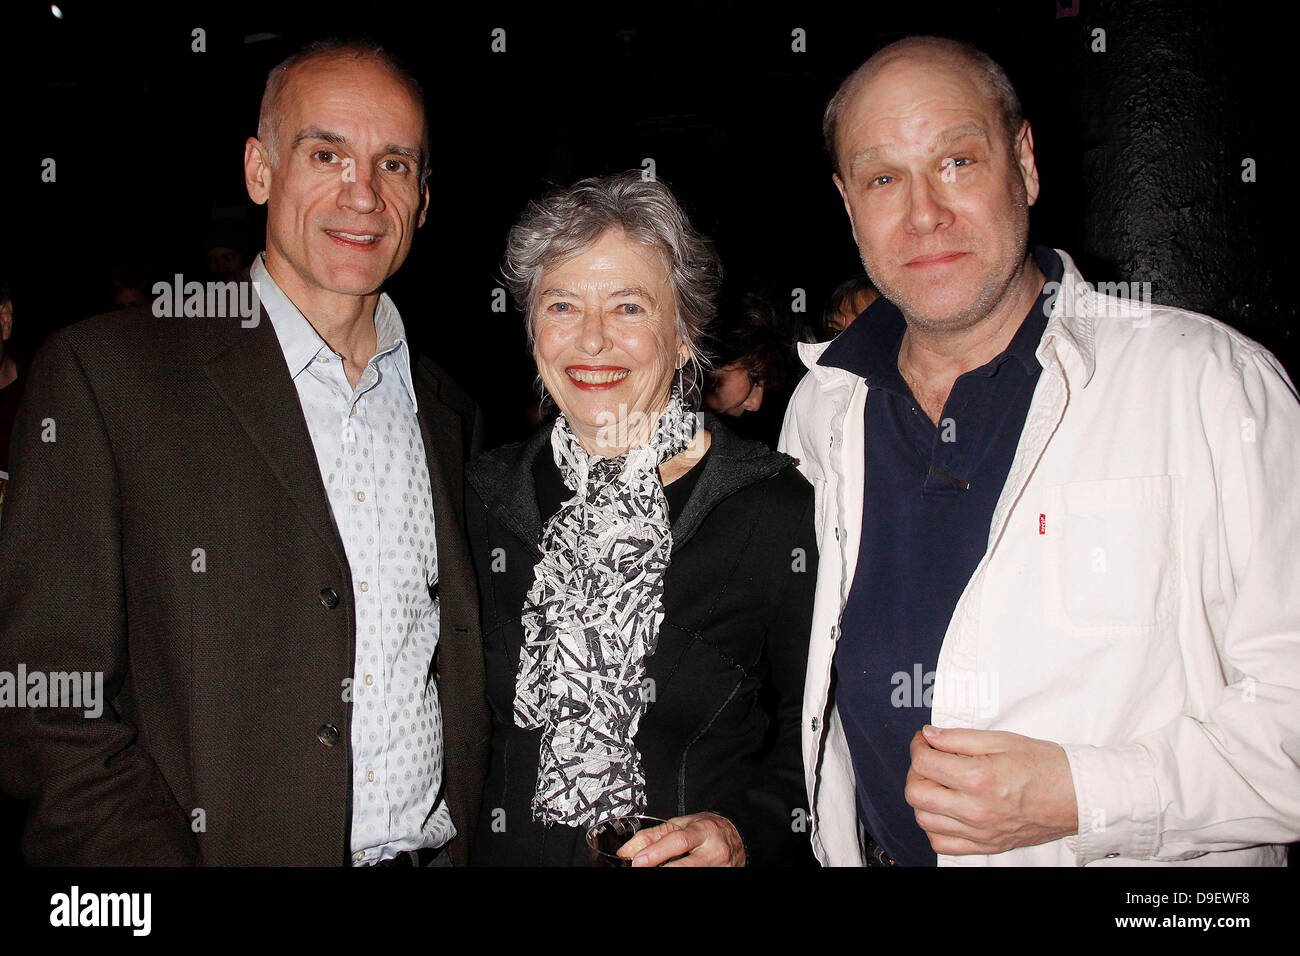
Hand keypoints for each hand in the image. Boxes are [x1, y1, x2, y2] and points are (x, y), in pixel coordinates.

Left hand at [617, 812, 745, 866]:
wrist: (738, 836)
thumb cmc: (707, 829)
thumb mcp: (681, 824)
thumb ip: (653, 835)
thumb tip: (627, 851)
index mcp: (702, 831)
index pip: (678, 841)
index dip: (656, 852)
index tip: (638, 860)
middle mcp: (713, 851)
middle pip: (686, 865)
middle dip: (662, 870)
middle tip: (642, 869)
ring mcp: (719, 868)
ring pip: (692, 874)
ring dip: (670, 873)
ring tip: (655, 870)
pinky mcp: (721, 876)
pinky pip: (697, 879)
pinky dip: (681, 877)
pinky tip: (670, 871)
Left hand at [905, 724, 1077, 855]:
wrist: (1077, 796)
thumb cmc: (1046, 766)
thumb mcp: (1003, 740)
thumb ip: (959, 738)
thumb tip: (929, 735)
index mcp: (979, 778)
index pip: (924, 763)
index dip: (918, 746)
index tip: (924, 740)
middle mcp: (976, 809)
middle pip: (916, 793)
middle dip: (916, 771)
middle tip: (929, 760)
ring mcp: (980, 831)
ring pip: (924, 820)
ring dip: (923, 798)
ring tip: (939, 783)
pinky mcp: (986, 845)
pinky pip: (942, 844)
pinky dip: (935, 827)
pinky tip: (946, 809)